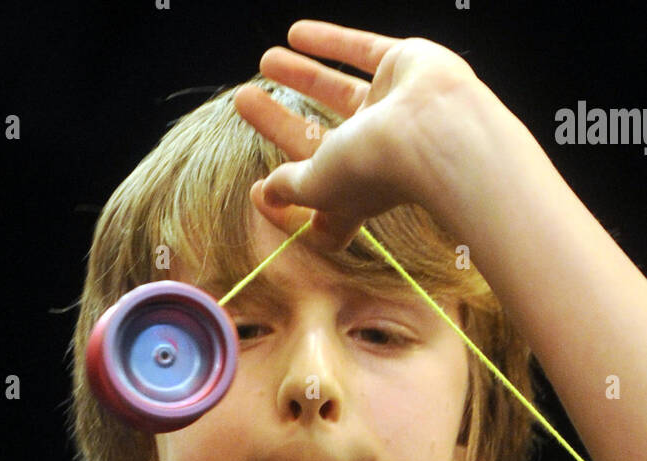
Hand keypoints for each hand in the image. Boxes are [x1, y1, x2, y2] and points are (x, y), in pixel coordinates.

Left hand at [233, 20, 478, 250]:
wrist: (434, 130)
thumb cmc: (375, 169)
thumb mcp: (317, 187)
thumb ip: (290, 188)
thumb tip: (267, 193)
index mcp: (357, 193)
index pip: (321, 207)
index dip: (290, 204)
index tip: (260, 192)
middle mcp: (377, 153)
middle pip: (317, 139)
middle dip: (278, 121)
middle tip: (244, 99)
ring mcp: (392, 108)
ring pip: (337, 91)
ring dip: (301, 76)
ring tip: (266, 60)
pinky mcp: (403, 66)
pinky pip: (360, 50)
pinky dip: (329, 42)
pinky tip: (296, 34)